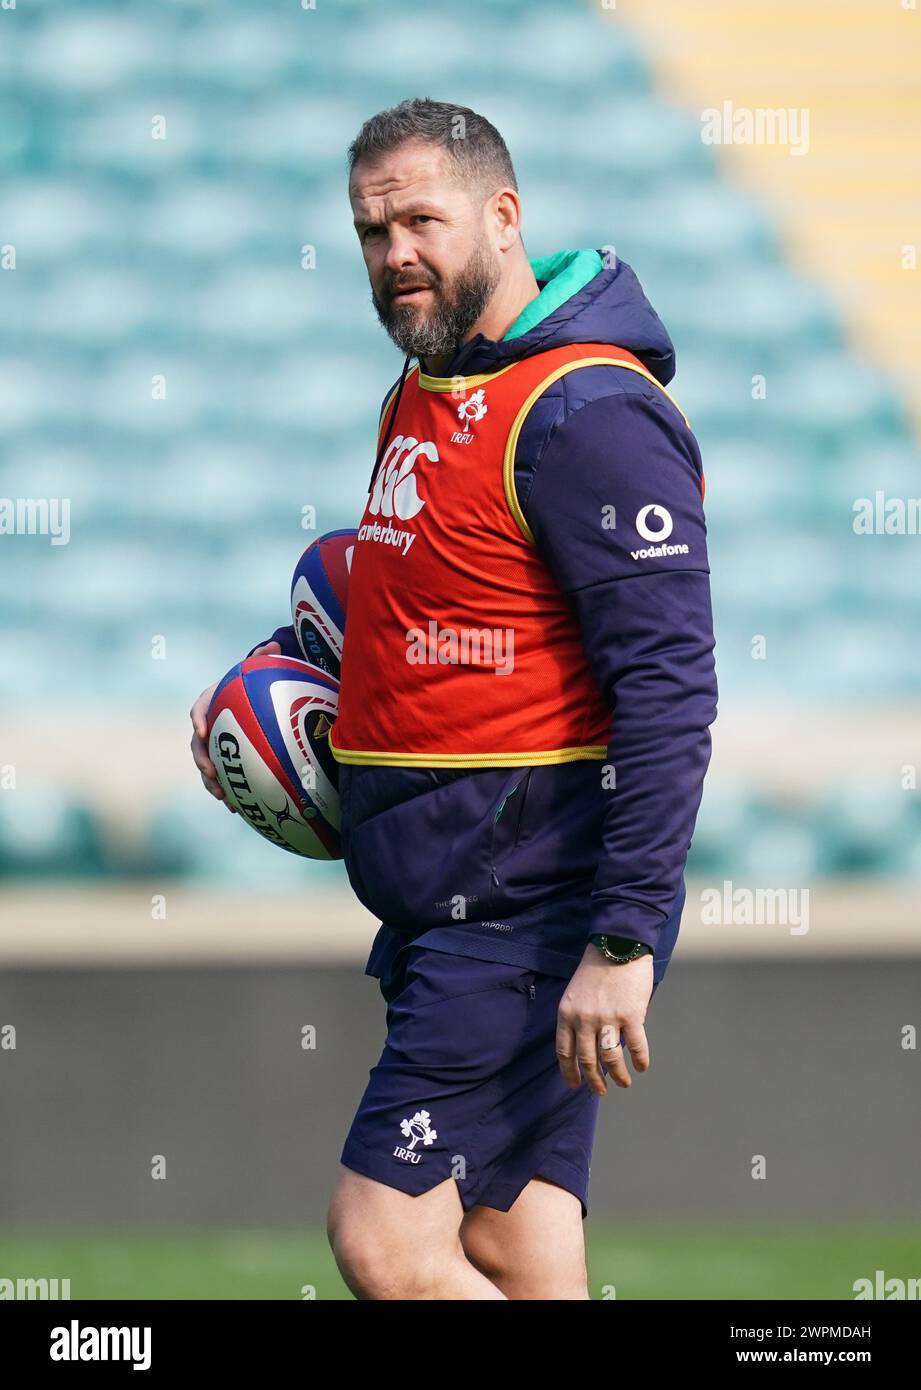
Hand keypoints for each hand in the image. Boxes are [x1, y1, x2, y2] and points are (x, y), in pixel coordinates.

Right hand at [189, 640, 280, 808]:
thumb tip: (276, 643)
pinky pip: (222, 778)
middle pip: (197, 745)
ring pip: (206, 766)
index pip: (199, 708)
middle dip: (201, 760)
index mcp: (212, 702)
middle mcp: (208, 726)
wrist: (250, 699)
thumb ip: (264, 658)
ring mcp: (214, 746)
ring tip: (223, 797)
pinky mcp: (224, 761)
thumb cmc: (254, 684)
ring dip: (211, 783)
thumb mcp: (258, 670)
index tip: (201, 729)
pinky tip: (238, 809)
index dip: (198, 718)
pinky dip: (228, 792)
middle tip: (210, 771)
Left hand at [555, 942, 653, 1094]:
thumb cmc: (596, 967)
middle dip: (594, 1080)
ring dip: (618, 1076)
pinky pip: (635, 1046)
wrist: (618, 945)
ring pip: (610, 1058)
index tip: (574, 1085)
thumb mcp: (575, 992)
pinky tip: (641, 1067)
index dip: (569, 1072)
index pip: (564, 1051)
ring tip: (624, 1083)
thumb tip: (588, 1044)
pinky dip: (639, 1060)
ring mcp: (608, 1018)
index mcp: (567, 1013)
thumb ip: (578, 1017)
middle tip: (601, 1091)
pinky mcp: (631, 1015)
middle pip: (587, 1060)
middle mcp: (584, 1019)